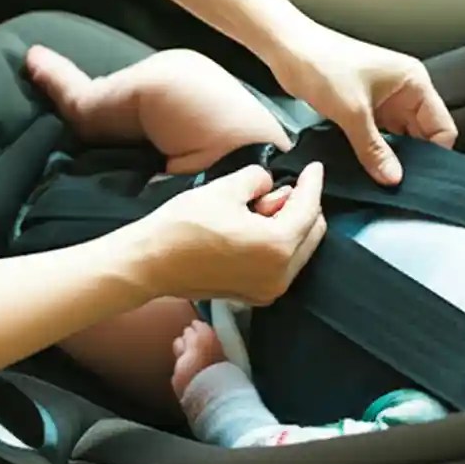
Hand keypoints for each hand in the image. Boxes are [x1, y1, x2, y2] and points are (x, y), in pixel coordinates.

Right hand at [134, 162, 326, 306]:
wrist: (150, 263)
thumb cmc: (183, 224)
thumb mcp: (225, 188)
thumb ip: (259, 179)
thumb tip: (268, 184)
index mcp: (277, 247)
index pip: (309, 209)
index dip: (312, 183)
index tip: (314, 167)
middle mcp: (280, 275)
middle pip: (311, 233)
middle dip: (302, 207)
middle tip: (279, 188)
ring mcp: (268, 290)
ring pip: (298, 250)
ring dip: (290, 225)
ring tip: (260, 208)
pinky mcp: (255, 296)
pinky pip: (282, 265)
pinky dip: (278, 244)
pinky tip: (255, 228)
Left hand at [267, 21, 457, 185]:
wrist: (288, 49)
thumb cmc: (322, 63)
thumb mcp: (352, 112)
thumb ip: (374, 149)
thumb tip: (393, 178)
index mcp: (414, 82)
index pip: (442, 127)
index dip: (434, 154)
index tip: (417, 177)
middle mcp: (404, 91)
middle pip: (422, 136)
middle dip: (410, 160)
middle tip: (395, 183)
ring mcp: (383, 100)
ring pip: (398, 139)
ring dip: (389, 157)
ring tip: (378, 177)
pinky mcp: (363, 108)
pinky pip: (378, 136)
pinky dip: (373, 150)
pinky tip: (364, 166)